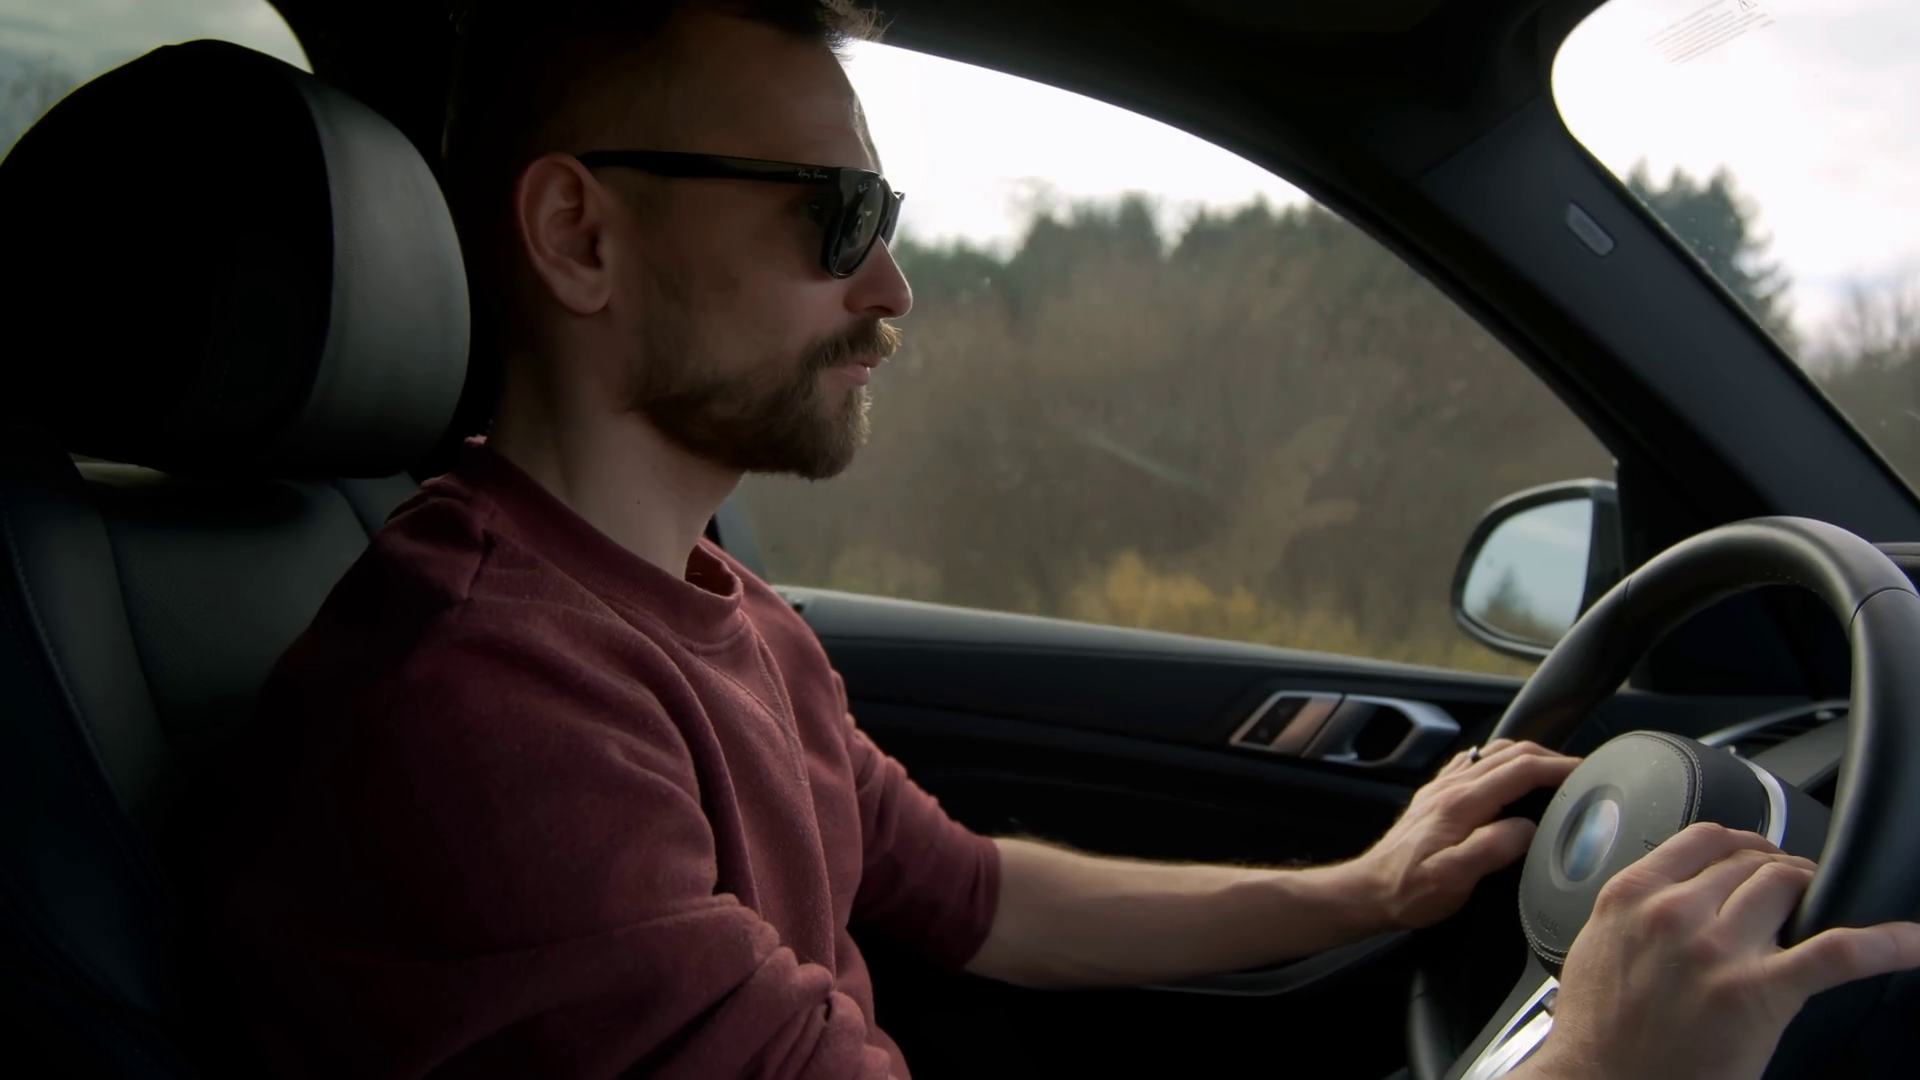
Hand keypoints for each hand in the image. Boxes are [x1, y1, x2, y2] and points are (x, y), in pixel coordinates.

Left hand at [1348, 739, 1578, 930]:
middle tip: (1579, 772)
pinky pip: (1473, 765)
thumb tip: (1526, 828)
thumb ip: (1492, 848)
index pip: (1519, 768)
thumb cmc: (1408, 890)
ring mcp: (1441, 789)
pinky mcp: (1436, 797)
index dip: (1557, 767)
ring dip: (1526, 756)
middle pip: (1509, 753)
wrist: (1369, 890)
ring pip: (1492, 754)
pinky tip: (1508, 775)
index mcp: (1461, 803)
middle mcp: (1451, 787)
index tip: (1585, 772)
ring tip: (1553, 771)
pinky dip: (1500, 762)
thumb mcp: (1453, 878)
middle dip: (1549, 757)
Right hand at [1519, 822, 1919, 1079]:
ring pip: (1787, 884)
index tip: (1759, 855)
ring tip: (1822, 909)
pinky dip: (1886, 944)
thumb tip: (1680, 888)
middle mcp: (1675, 912)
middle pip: (1751, 861)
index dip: (1745, 843)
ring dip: (1813, 892)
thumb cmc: (1598, 1029)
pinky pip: (1837, 953)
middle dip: (1781, 871)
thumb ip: (1638, 905)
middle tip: (1796, 892)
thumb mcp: (1597, 943)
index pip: (1706, 838)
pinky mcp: (1758, 992)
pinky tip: (1910, 942)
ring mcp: (1718, 950)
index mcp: (1632, 895)